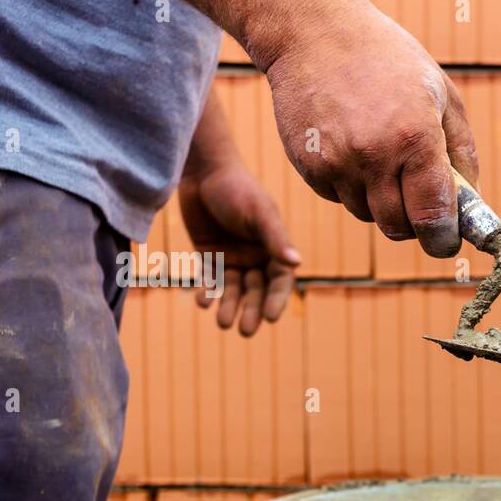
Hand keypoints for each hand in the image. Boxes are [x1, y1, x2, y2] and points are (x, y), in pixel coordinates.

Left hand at [177, 161, 299, 335]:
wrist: (202, 170)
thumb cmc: (237, 188)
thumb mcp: (258, 212)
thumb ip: (275, 238)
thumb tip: (297, 263)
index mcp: (274, 248)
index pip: (279, 281)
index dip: (276, 300)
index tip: (271, 318)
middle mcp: (255, 256)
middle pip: (256, 291)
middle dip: (251, 310)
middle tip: (245, 331)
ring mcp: (232, 257)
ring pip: (232, 290)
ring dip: (228, 306)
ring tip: (222, 323)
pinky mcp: (209, 255)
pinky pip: (210, 280)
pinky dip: (207, 292)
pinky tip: (203, 302)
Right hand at [263, 5, 477, 257]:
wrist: (316, 33)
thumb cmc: (389, 61)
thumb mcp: (443, 95)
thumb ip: (463, 154)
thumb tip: (470, 206)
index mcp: (416, 138)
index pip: (433, 218)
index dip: (443, 239)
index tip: (446, 240)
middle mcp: (375, 156)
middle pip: (398, 227)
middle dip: (413, 222)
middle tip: (417, 199)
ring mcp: (337, 163)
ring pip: (367, 215)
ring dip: (379, 201)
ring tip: (379, 155)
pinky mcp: (309, 166)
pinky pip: (338, 198)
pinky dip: (349, 186)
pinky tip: (350, 146)